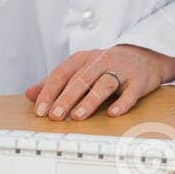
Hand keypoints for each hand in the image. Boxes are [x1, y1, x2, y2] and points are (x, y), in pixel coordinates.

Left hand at [25, 44, 174, 120]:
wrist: (144, 57)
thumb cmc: (107, 66)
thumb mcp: (80, 69)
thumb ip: (56, 82)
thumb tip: (30, 94)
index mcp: (83, 58)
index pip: (62, 74)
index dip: (50, 91)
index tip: (40, 109)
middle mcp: (100, 61)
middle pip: (81, 79)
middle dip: (66, 98)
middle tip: (55, 116)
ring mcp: (120, 69)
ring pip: (103, 83)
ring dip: (89, 100)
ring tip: (77, 116)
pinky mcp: (138, 79)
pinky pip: (130, 91)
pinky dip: (122, 102)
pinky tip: (113, 113)